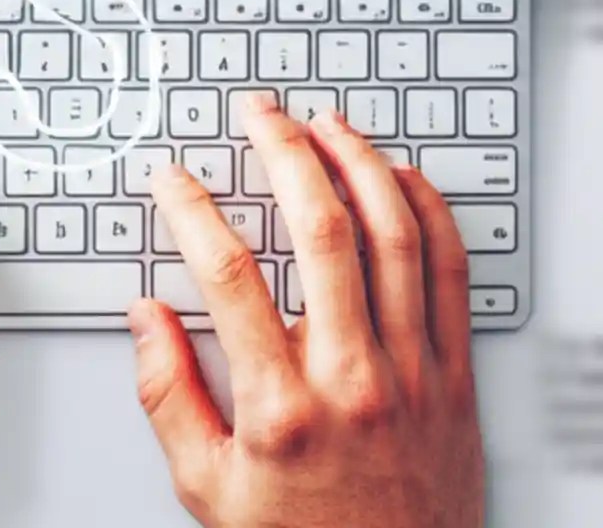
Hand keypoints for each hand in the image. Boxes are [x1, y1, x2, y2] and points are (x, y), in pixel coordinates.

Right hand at [130, 94, 483, 527]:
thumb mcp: (207, 487)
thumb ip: (168, 396)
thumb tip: (146, 320)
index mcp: (279, 407)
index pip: (227, 275)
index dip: (192, 209)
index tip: (173, 180)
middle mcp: (350, 378)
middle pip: (318, 231)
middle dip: (283, 153)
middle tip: (259, 115)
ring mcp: (412, 372)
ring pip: (392, 236)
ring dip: (358, 164)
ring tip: (327, 125)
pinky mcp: (456, 376)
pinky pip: (451, 274)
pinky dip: (429, 213)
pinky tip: (402, 180)